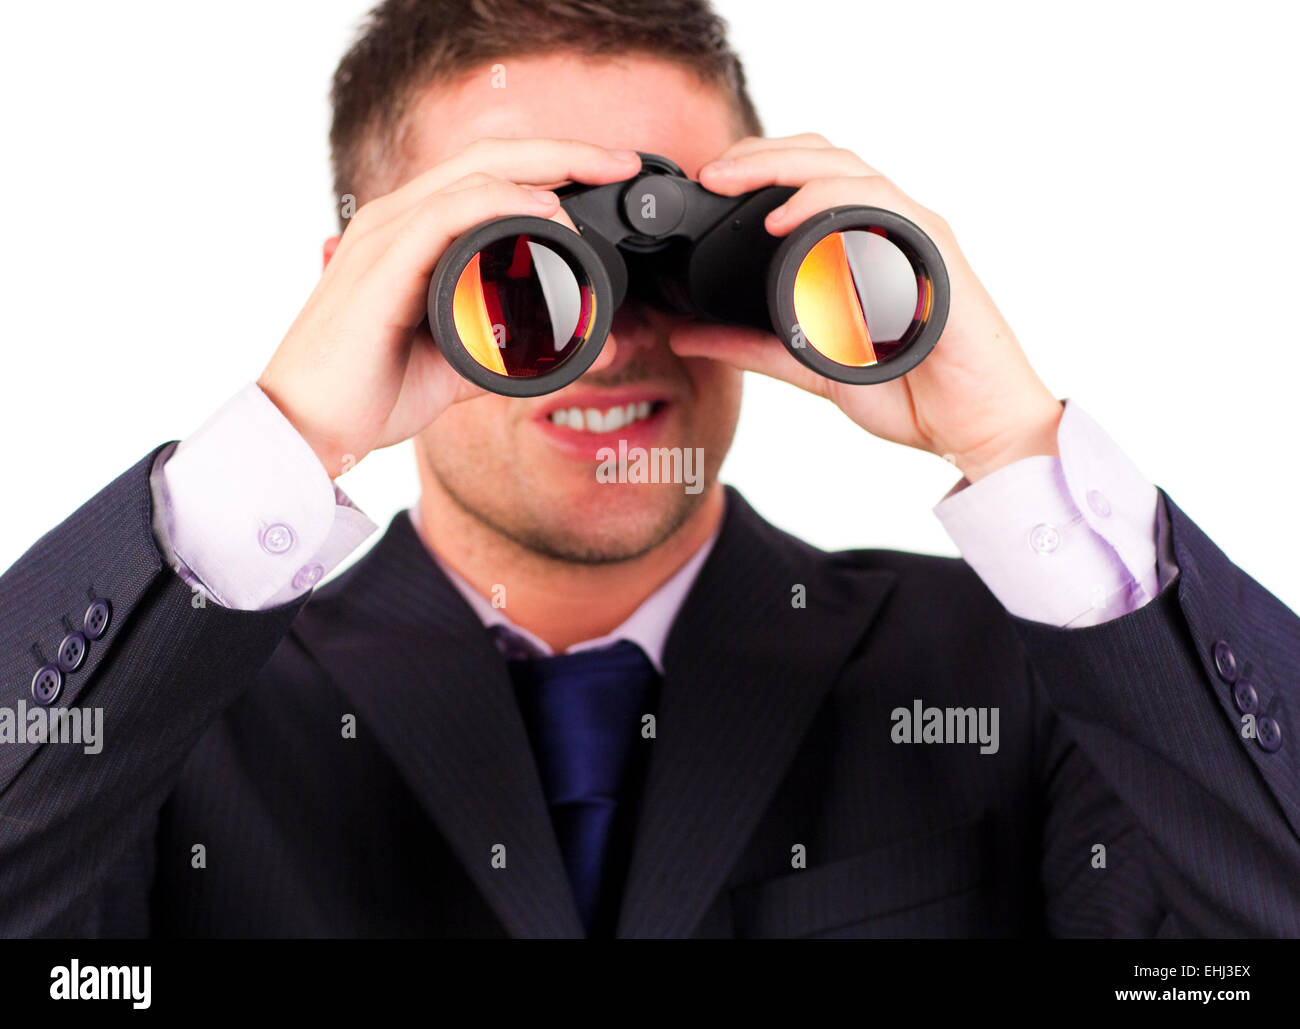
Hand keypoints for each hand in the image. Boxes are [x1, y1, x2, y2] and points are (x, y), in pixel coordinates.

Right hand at [257, 139, 641, 477]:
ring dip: (545, 167)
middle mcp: (397, 221)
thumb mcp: (459, 364)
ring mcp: (385, 237)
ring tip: (598, 177)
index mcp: (414, 234)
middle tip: (622, 162)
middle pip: (490, 155)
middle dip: (565, 151)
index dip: (554, 165)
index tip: (611, 176)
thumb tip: (578, 352)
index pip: (490, 174)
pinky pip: (445, 214)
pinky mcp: (380, 266)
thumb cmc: (371, 392)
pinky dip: (500, 203)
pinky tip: (545, 210)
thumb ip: (511, 351)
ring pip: (473, 171)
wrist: (309, 428)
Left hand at [672, 133, 1062, 482]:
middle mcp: (895, 230)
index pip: (813, 178)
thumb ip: (753, 348)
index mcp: (868, 245)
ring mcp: (917, 237)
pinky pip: (880, 210)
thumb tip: (686, 336)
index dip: (761, 168)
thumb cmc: (916, 394)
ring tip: (734, 181)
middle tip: (712, 172)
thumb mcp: (811, 367)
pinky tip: (785, 219)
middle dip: (762, 154)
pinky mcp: (934, 255)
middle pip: (826, 158)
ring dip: (785, 166)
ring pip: (849, 169)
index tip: (709, 183)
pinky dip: (828, 204)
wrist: (978, 429)